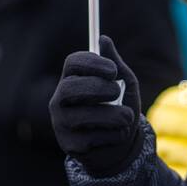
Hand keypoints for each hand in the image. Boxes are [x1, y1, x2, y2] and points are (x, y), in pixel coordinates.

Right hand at [50, 35, 143, 176]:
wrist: (121, 146)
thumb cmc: (120, 109)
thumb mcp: (123, 85)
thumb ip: (115, 64)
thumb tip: (104, 38)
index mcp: (72, 80)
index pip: (72, 63)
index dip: (92, 63)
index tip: (114, 70)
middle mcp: (60, 100)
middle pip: (70, 88)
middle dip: (97, 88)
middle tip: (115, 92)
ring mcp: (61, 124)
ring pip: (84, 115)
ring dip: (113, 115)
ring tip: (127, 117)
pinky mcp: (69, 145)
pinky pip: (92, 137)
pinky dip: (113, 135)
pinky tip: (115, 135)